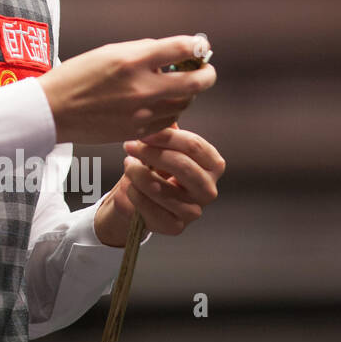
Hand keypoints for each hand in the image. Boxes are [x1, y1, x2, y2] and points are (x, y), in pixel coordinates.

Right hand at [38, 35, 216, 144]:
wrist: (53, 110)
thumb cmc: (77, 76)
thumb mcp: (108, 53)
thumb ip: (142, 51)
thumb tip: (171, 55)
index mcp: (132, 60)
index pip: (181, 49)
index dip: (197, 46)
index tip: (200, 46)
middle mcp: (142, 86)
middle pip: (196, 82)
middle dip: (207, 74)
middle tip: (205, 70)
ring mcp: (142, 111)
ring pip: (185, 102)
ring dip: (186, 93)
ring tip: (175, 87)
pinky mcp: (139, 130)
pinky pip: (170, 120)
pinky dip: (171, 110)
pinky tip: (159, 104)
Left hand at [94, 124, 225, 245]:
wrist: (141, 198)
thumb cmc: (155, 167)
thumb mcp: (161, 146)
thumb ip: (164, 131)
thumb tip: (162, 114)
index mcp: (212, 165)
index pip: (193, 146)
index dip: (166, 136)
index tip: (143, 132)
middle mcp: (209, 189)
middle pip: (182, 166)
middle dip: (152, 153)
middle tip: (130, 146)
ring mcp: (194, 211)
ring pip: (162, 189)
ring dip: (138, 174)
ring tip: (128, 165)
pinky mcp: (176, 227)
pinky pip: (151, 209)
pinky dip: (135, 194)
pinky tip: (129, 186)